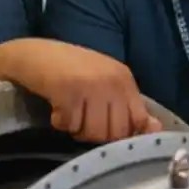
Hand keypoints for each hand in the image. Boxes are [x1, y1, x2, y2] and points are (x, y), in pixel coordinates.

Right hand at [0, 38, 162, 143]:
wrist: (33, 54)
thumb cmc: (68, 70)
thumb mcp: (104, 83)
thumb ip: (127, 106)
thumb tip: (155, 129)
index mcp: (124, 79)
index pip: (138, 121)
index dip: (123, 134)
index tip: (106, 132)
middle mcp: (112, 81)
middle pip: (115, 132)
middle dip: (96, 134)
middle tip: (81, 119)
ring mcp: (91, 85)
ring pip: (92, 133)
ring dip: (76, 129)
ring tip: (68, 112)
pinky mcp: (68, 91)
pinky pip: (69, 125)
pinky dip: (59, 122)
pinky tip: (55, 107)